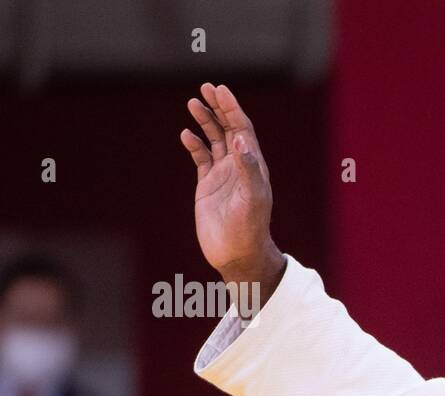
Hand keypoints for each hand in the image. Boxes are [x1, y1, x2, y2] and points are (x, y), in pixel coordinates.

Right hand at [180, 83, 283, 288]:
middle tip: (206, 87)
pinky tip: (186, 135)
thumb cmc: (249, 228)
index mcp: (253, 165)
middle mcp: (239, 167)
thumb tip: (239, 138)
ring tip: (193, 103)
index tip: (220, 90)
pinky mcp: (208, 186)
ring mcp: (223, 175)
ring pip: (213, 141)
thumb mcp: (252, 197)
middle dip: (218, 108)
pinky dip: (194, 145)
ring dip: (205, 122)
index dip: (232, 109)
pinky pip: (201, 159)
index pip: (242, 130)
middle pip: (228, 129)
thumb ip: (247, 168)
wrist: (237, 254)